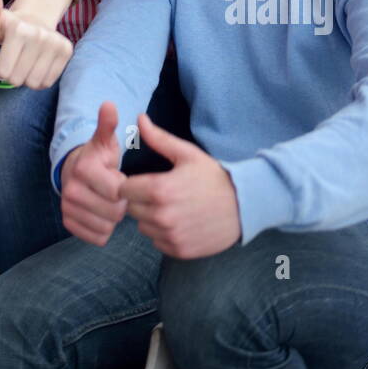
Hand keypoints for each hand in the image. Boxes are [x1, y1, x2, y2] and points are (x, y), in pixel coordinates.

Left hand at [0, 0, 71, 89]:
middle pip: (17, 80)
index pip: (2, 73)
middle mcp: (38, 35)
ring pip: (34, 83)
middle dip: (14, 74)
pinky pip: (48, 82)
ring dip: (28, 77)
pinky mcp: (67, 51)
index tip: (4, 56)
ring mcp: (55, 44)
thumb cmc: (11, 26)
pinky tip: (38, 64)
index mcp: (18, 29)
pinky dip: (41, 78)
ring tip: (27, 62)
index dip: (1, 69)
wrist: (37, 20)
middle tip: (16, 59)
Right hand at [60, 101, 128, 244]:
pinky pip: (98, 238)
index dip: (124, 188)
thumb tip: (109, 104)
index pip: (117, 192)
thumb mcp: (104, 141)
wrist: (75, 172)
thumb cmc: (97, 158)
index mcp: (83, 169)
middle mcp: (71, 190)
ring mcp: (67, 209)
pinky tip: (101, 214)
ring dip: (112, 218)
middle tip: (115, 192)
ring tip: (108, 202)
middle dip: (120, 204)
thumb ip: (107, 125)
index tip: (119, 178)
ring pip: (106, 228)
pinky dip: (104, 229)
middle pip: (114, 213)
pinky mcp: (68, 223)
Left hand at [120, 113, 240, 257]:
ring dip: (151, 218)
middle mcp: (162, 216)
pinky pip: (157, 242)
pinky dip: (163, 234)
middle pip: (131, 209)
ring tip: (171, 207)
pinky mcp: (180, 250)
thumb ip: (159, 138)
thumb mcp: (187, 153)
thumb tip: (139, 118)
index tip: (143, 182)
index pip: (124, 190)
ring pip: (143, 227)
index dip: (131, 184)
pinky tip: (179, 221)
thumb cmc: (213, 176)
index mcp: (159, 190)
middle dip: (140, 201)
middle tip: (159, 194)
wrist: (244, 205)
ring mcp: (171, 236)